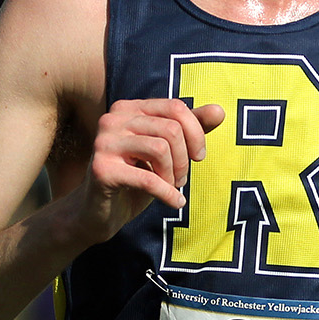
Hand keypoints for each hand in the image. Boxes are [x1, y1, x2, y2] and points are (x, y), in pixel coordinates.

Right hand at [82, 99, 224, 241]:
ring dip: (174, 175)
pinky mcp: (102, 170)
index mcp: (128, 108)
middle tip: (181, 179)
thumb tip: (220, 111)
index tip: (199, 157)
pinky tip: (176, 202)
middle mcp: (112, 119)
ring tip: (171, 186)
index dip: (196, 133)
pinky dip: (168, 193)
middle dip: (184, 159)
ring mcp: (104, 143)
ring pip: (160, 150)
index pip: (175, 107)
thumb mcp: (167, 152)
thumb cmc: (136, 178)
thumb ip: (190, 129)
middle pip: (170, 130)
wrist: (98, 212)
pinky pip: (148, 179)